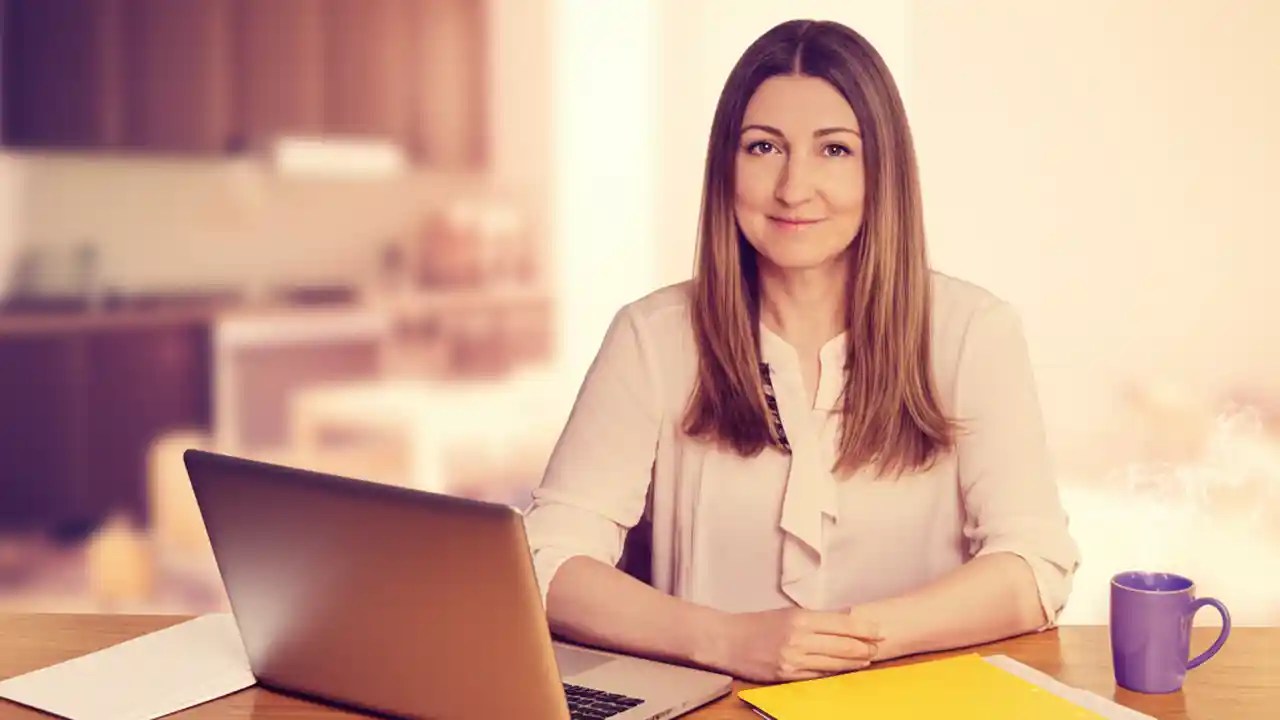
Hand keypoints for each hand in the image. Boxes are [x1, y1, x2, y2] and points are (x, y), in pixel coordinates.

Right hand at [709, 607, 882, 682]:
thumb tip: (846, 619)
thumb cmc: (758, 623)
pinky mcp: (787, 676)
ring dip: (854, 662)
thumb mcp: (788, 613)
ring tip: (867, 659)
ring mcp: (793, 660)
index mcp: (800, 619)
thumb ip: (816, 618)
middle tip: (879, 646)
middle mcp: (798, 640)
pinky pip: (818, 675)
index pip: (842, 624)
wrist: (727, 641)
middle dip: (864, 647)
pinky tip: (845, 670)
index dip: (864, 629)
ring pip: (834, 664)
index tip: (879, 630)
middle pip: (842, 646)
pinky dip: (834, 672)